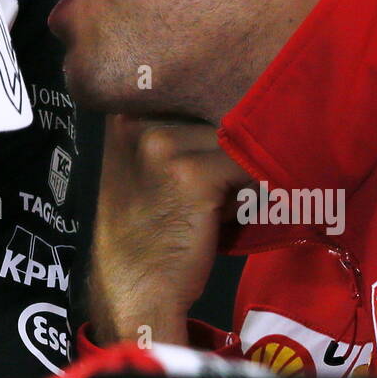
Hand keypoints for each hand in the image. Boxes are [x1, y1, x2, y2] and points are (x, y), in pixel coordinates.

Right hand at [89, 114, 253, 346]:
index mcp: (122, 109)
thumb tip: (239, 94)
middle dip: (234, 139)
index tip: (231, 130)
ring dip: (243, 165)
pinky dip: (253, 188)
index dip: (220, 111)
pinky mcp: (189, 172)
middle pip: (216, 106)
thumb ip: (176, 127)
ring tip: (225, 201)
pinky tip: (231, 214)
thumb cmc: (147, 230)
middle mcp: (135, 117)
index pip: (193, 87)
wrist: (133, 290)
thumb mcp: (147, 165)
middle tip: (232, 180)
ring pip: (235, 135)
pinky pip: (246, 166)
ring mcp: (159, 143)